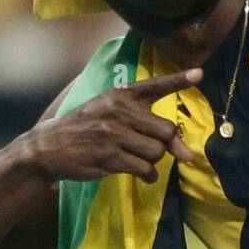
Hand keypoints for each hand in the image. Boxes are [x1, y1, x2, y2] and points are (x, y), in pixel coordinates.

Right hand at [19, 68, 201, 182]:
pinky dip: (148, 175)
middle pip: (166, 130)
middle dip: (165, 144)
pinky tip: (141, 174)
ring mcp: (114, 134)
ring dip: (153, 160)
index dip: (178, 80)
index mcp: (120, 95)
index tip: (199, 74)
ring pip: (157, 152)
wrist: (48, 147)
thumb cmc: (85, 127)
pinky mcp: (110, 157)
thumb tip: (185, 152)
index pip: (155, 85)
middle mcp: (119, 111)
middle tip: (151, 148)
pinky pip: (145, 169)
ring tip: (136, 158)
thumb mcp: (108, 111)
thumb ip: (144, 122)